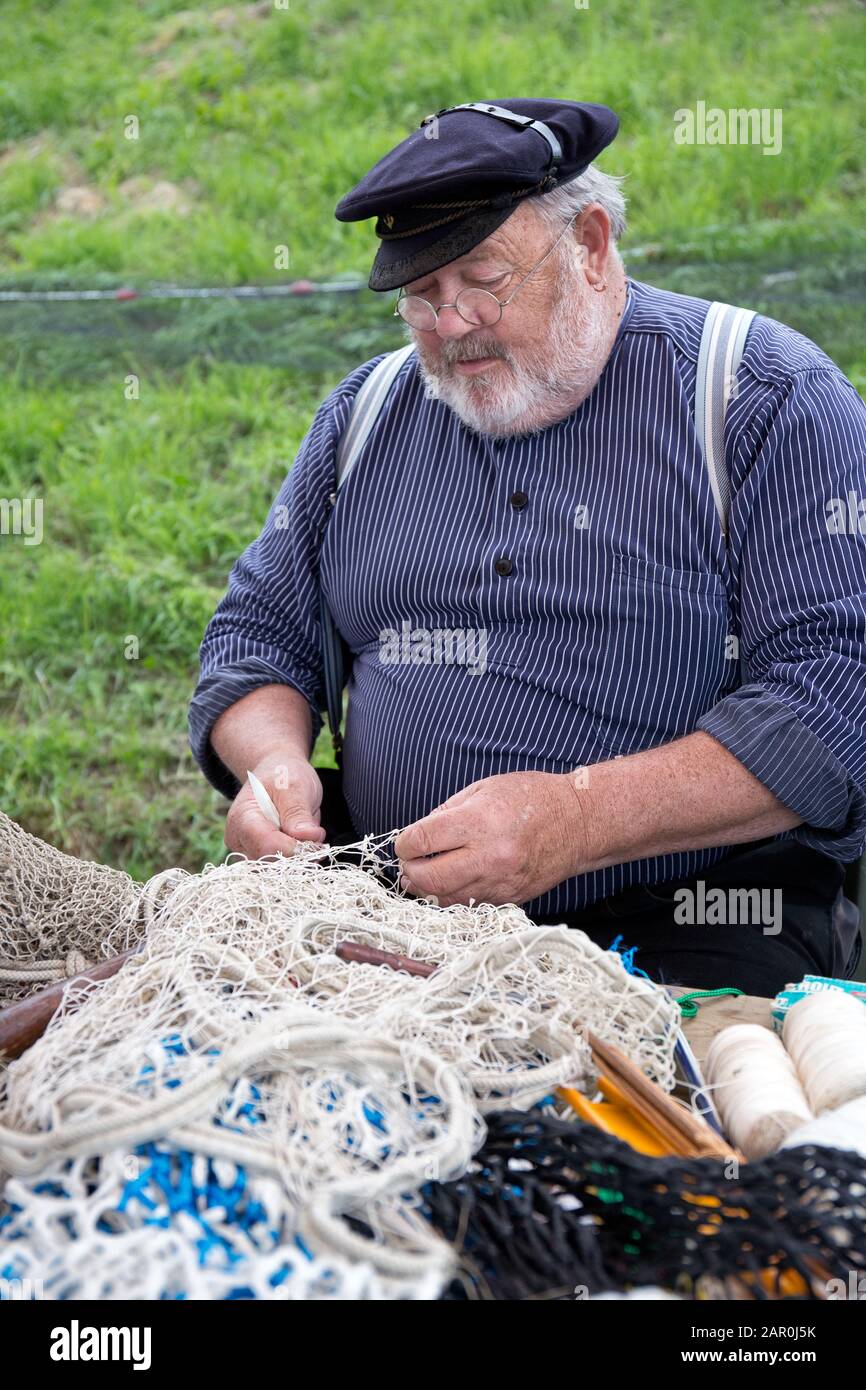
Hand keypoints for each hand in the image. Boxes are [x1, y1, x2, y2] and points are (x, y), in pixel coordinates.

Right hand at [224, 750, 326, 857]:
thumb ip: (299, 813)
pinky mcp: (258, 858)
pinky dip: (296, 857)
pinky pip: (279, 867)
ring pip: (277, 868)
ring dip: (299, 855)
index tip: (317, 835)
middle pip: (271, 862)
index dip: (295, 847)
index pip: (267, 846)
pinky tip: (302, 840)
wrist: (274, 773)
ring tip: (306, 830)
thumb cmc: (282, 776)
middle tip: (316, 831)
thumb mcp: (295, 786)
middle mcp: (238, 839)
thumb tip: (309, 837)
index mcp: (242, 818)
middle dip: (299, 852)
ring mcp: (247, 851)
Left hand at [393, 771, 593, 906]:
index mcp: (480, 821)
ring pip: (444, 899)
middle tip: (409, 861)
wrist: (578, 823)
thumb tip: (417, 837)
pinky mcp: (509, 898)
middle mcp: (489, 856)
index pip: (421, 841)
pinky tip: (452, 881)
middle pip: (427, 878)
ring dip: (427, 888)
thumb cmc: (531, 799)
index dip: (404, 842)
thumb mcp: (483, 789)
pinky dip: (452, 895)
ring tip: (425, 873)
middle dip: (409, 870)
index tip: (405, 841)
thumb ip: (446, 813)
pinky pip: (468, 905)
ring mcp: (500, 882)